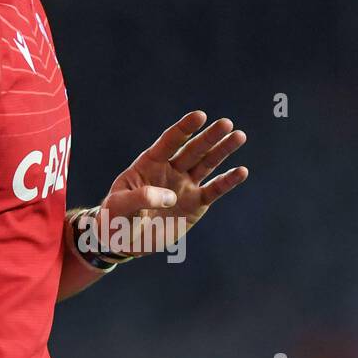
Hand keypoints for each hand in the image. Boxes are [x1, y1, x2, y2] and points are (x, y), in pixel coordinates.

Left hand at [90, 110, 247, 257]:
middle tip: (227, 123)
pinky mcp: (195, 205)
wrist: (123, 241)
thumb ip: (140, 198)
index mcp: (150, 163)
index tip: (200, 116)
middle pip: (193, 150)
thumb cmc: (115, 218)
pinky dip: (227, 181)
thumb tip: (170, 196)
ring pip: (207, 164)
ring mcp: (184, 186)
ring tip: (239, 136)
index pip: (169, 141)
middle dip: (210, 137)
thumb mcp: (119, 207)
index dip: (184, 129)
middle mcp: (171, 170)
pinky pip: (214, 190)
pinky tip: (242, 171)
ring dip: (223, 150)